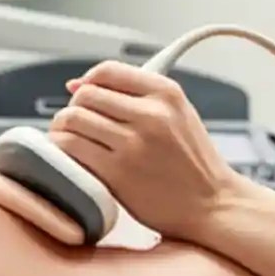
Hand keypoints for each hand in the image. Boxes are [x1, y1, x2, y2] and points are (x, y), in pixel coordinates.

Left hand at [48, 61, 236, 241]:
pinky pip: (70, 149)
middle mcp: (151, 114)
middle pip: (85, 95)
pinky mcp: (117, 173)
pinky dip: (63, 151)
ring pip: (72, 120)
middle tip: (80, 125)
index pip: (107, 71)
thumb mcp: (179, 114)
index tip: (86, 95)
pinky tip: (75, 159)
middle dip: (75, 107)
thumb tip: (76, 84)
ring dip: (64, 130)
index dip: (88, 81)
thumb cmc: (192, 162)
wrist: (211, 204)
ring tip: (74, 142)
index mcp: (167, 93)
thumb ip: (136, 95)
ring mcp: (133, 144)